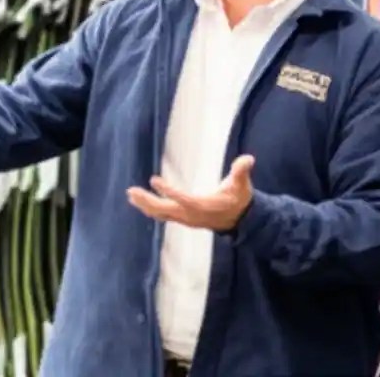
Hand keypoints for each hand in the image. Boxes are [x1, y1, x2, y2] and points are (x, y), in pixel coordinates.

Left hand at [127, 155, 254, 231]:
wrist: (240, 220)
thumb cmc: (239, 198)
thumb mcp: (242, 184)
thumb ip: (242, 171)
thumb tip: (248, 159)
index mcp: (203, 206)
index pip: (183, 199)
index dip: (168, 191)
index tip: (154, 180)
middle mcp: (191, 215)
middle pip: (165, 210)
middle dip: (148, 201)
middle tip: (131, 191)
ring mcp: (186, 219)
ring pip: (162, 214)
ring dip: (145, 204)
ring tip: (131, 194)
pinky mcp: (183, 219)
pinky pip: (163, 215)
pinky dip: (151, 209)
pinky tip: (140, 202)